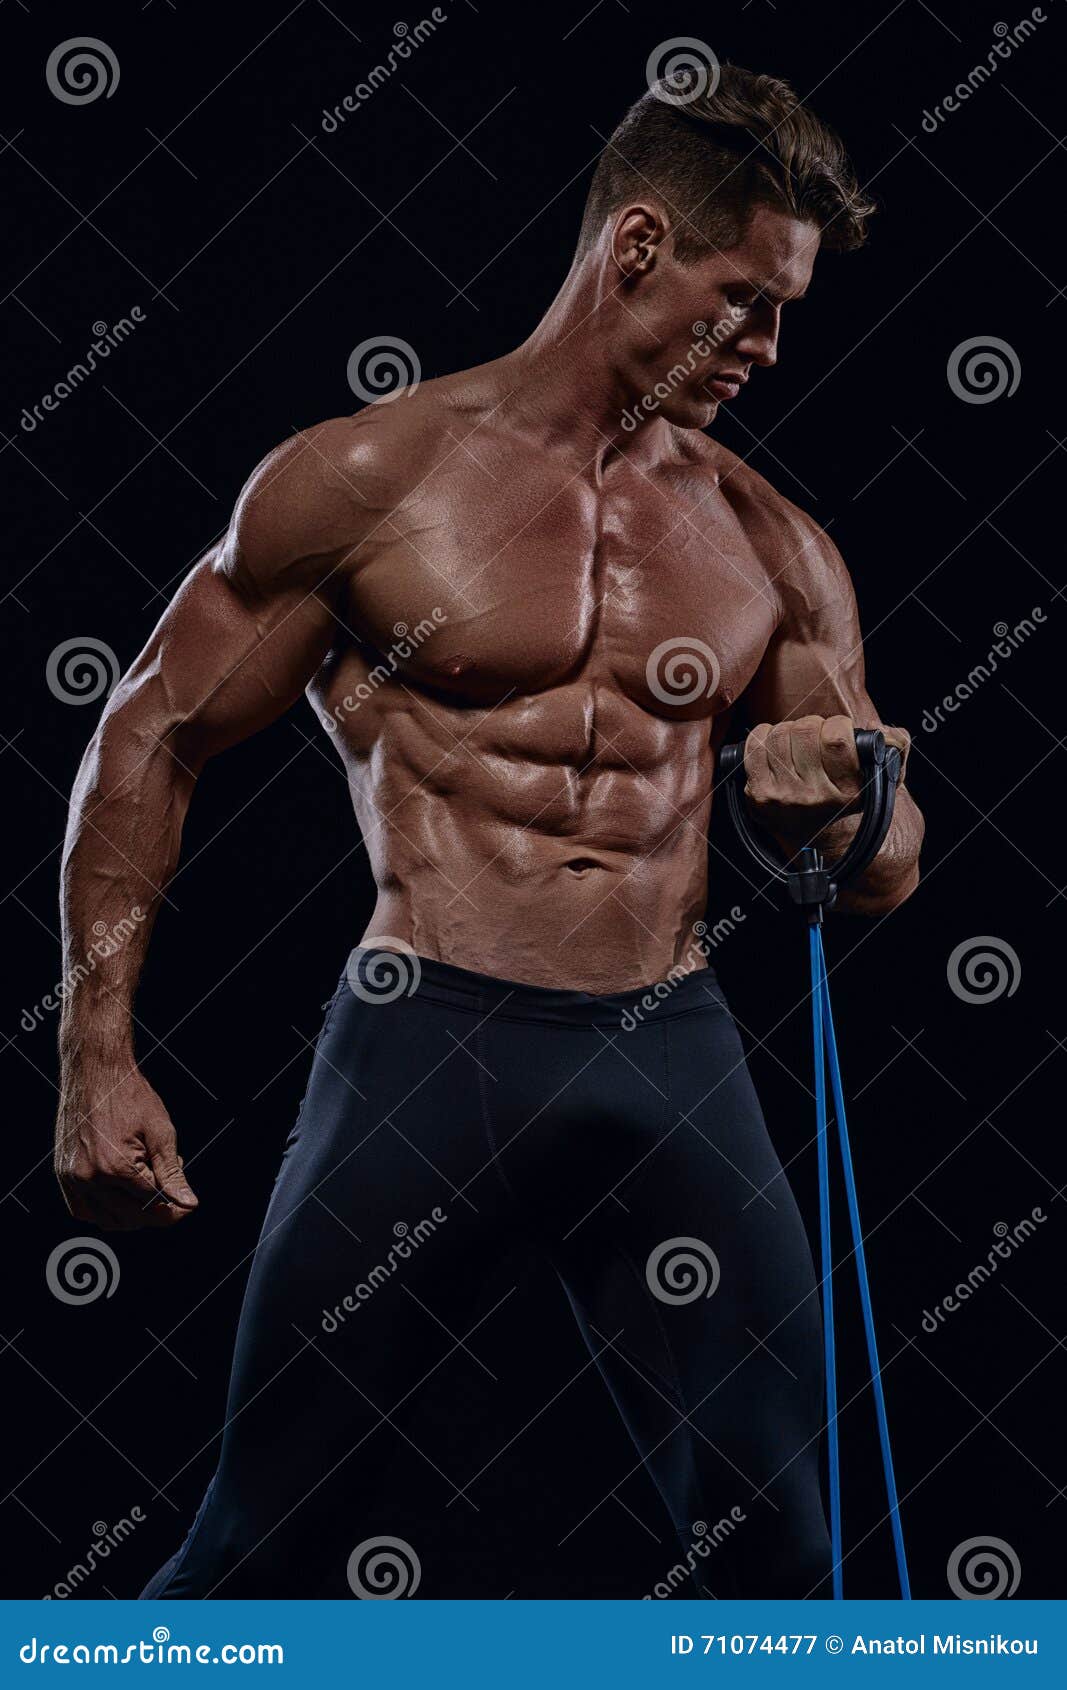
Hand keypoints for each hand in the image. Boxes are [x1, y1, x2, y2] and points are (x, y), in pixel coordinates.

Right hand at [54, 1066, 198, 1230]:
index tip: (187, 1204)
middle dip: (158, 1210)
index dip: (175, 1207)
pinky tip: (124, 1195)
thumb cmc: (130, 1096)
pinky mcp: (62, 1174)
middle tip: (172, 1191)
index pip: (154, 1204)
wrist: (95, 1070)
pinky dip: (105, 1211)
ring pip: (107, 1220)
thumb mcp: (161, 1132)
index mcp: (116, 1167)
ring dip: (132, 1215)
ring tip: (149, 1186)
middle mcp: (89, 1178)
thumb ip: (173, 1174)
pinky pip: (84, 1209)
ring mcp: (71, 1178)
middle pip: (132, 1216)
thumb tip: (189, 1205)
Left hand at [741, 714, 909, 843]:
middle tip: (818, 738)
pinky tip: (778, 749)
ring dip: (790, 730)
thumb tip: (882, 731)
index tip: (840, 731)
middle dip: (814, 725)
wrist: (823, 837)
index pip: (836, 739)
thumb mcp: (887, 774)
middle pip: (804, 730)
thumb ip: (896, 745)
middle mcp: (814, 798)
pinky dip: (765, 736)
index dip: (838, 725)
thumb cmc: (852, 796)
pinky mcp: (758, 795)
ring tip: (800, 745)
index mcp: (849, 792)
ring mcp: (782, 798)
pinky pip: (755, 744)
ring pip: (779, 734)